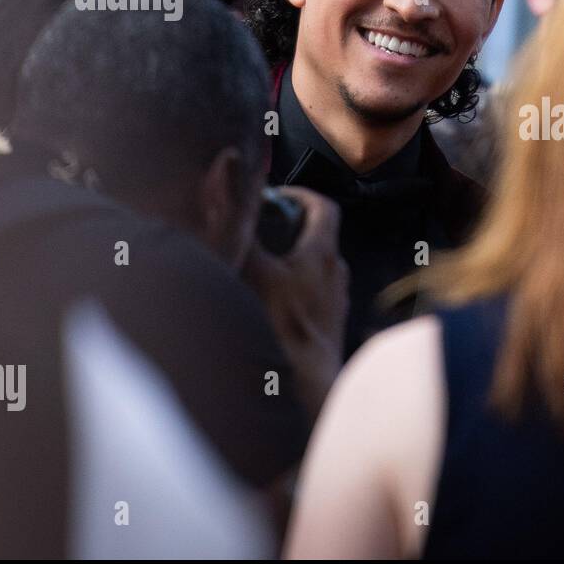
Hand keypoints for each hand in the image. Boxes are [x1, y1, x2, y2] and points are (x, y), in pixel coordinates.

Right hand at [242, 186, 348, 419]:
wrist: (307, 389)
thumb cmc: (280, 328)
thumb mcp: (251, 268)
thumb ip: (238, 221)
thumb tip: (226, 174)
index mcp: (322, 253)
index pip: (323, 206)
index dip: (299, 195)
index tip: (276, 198)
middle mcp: (337, 274)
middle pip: (318, 238)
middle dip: (289, 231)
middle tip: (260, 235)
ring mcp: (337, 302)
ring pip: (316, 270)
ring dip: (292, 264)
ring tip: (260, 272)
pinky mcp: (331, 329)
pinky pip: (316, 298)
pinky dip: (297, 293)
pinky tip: (271, 308)